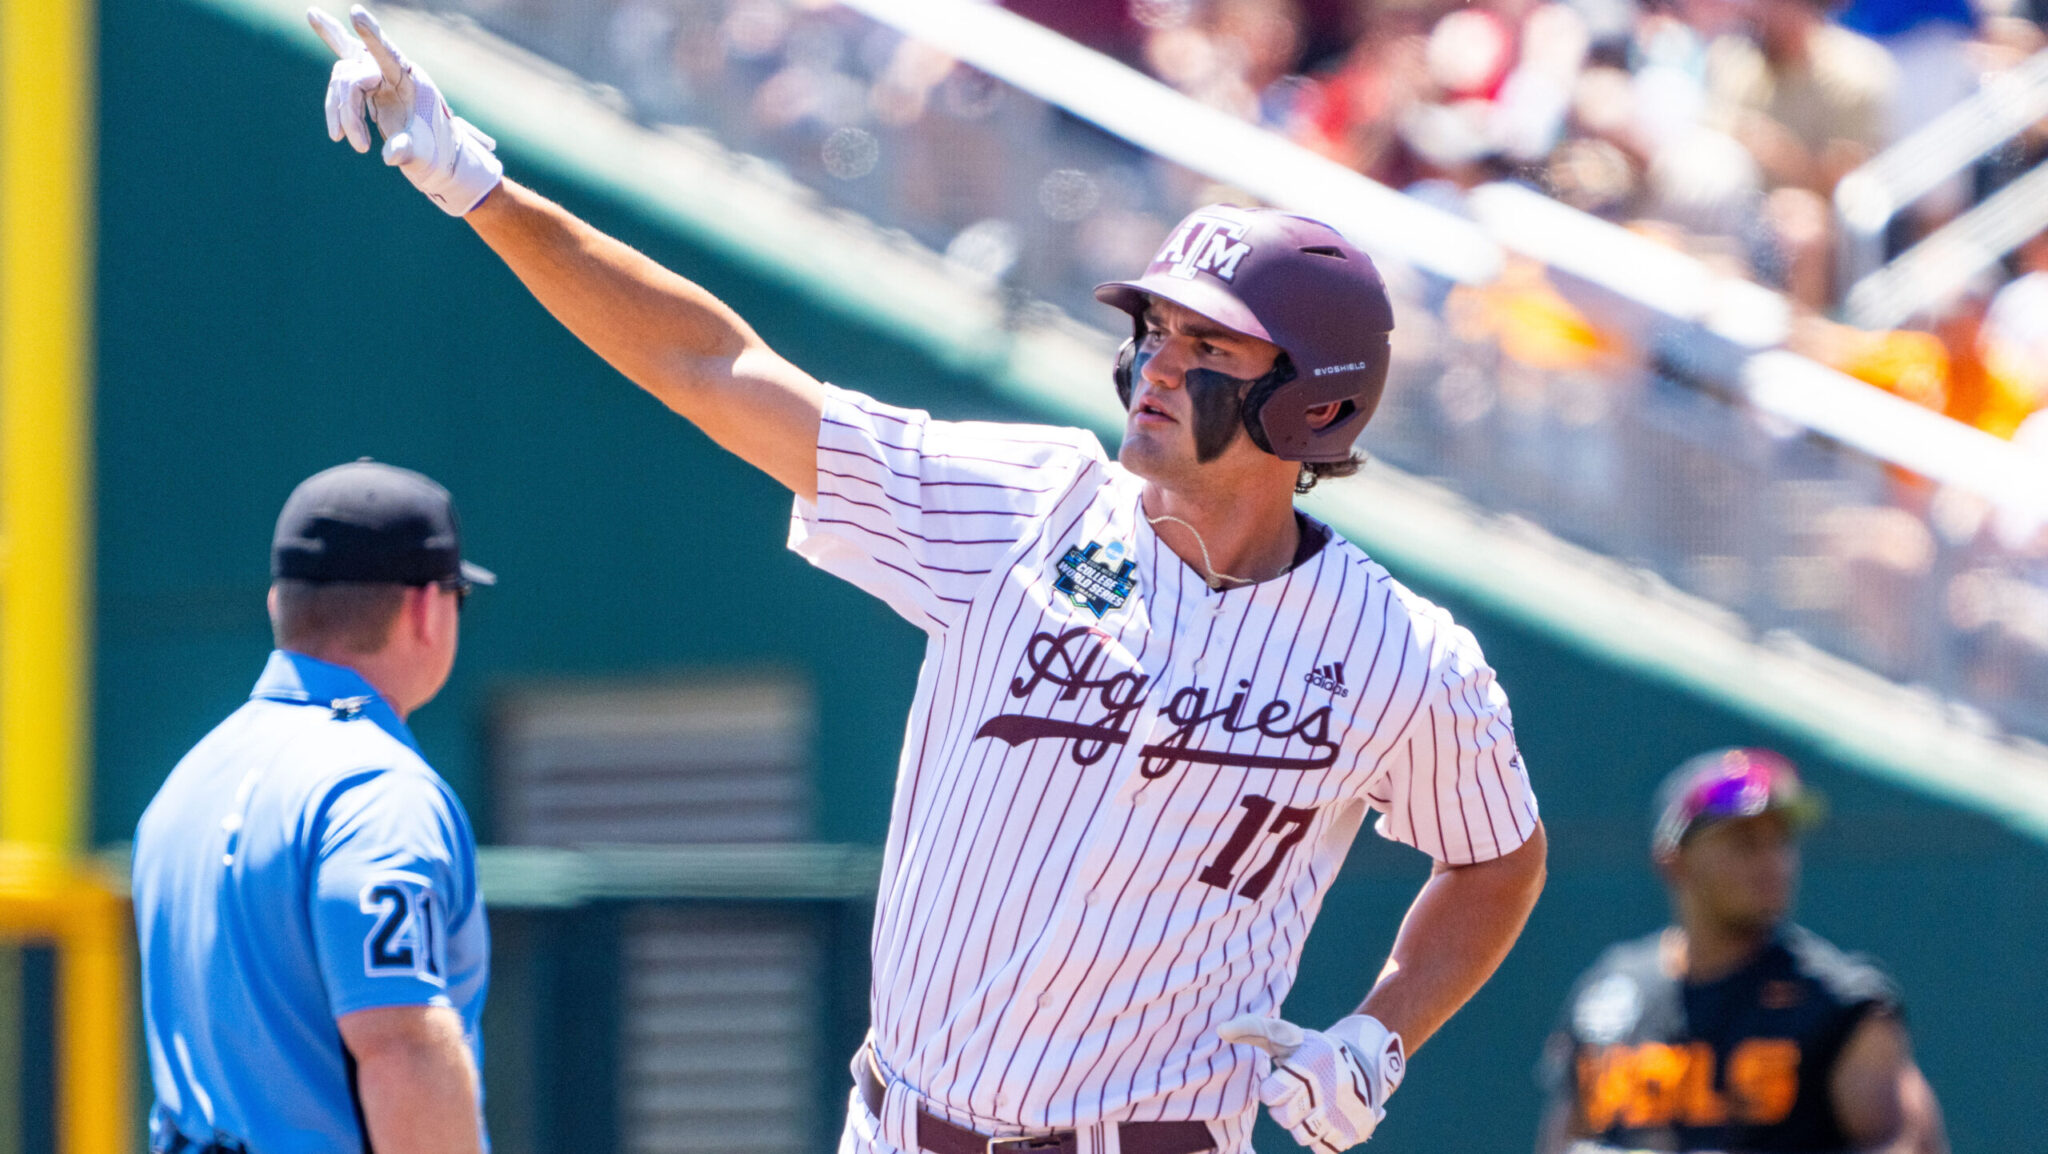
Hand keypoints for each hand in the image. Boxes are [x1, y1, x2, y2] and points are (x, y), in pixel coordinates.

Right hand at [309, 4, 502, 215]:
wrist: (436, 156)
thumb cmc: (435, 153)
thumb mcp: (424, 156)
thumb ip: (408, 151)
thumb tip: (391, 155)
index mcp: (412, 81)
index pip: (388, 55)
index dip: (371, 35)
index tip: (356, 12)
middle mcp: (394, 72)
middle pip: (353, 75)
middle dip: (348, 111)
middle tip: (360, 148)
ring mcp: (379, 75)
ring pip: (342, 79)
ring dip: (339, 111)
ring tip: (351, 143)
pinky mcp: (367, 84)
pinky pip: (343, 62)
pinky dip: (330, 38)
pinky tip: (313, 15)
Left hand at [1218, 1013, 1404, 1151]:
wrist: (1368, 1061)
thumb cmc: (1314, 1050)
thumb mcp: (1287, 1035)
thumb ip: (1252, 1029)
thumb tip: (1221, 1030)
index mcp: (1310, 1063)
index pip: (1270, 1093)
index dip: (1270, 1089)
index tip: (1282, 1080)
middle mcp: (1329, 1089)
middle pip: (1284, 1118)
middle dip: (1285, 1108)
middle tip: (1297, 1094)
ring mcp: (1343, 1112)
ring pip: (1303, 1136)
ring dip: (1302, 1124)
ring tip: (1312, 1106)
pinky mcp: (1354, 1131)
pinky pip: (1323, 1148)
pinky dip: (1321, 1138)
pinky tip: (1326, 1119)